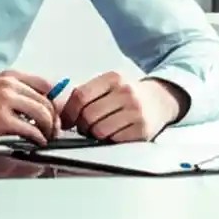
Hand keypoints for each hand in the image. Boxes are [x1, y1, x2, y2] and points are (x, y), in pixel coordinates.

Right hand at [0, 70, 59, 145]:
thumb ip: (17, 94)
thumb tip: (41, 106)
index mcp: (9, 76)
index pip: (46, 85)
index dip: (54, 102)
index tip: (55, 114)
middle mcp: (8, 85)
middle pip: (47, 101)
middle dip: (54, 119)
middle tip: (54, 130)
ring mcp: (4, 101)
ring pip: (42, 114)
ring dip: (49, 129)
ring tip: (46, 137)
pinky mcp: (1, 120)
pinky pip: (30, 130)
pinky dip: (38, 138)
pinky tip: (36, 142)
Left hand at [59, 72, 187, 142]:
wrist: (160, 100)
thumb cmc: (127, 95)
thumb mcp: (109, 85)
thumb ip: (86, 94)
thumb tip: (58, 112)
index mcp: (114, 78)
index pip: (81, 95)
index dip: (68, 112)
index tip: (66, 121)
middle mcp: (126, 92)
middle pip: (88, 115)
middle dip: (82, 125)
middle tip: (85, 127)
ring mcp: (136, 111)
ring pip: (99, 130)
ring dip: (94, 134)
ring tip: (101, 129)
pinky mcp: (142, 129)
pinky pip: (113, 140)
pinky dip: (109, 139)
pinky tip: (115, 132)